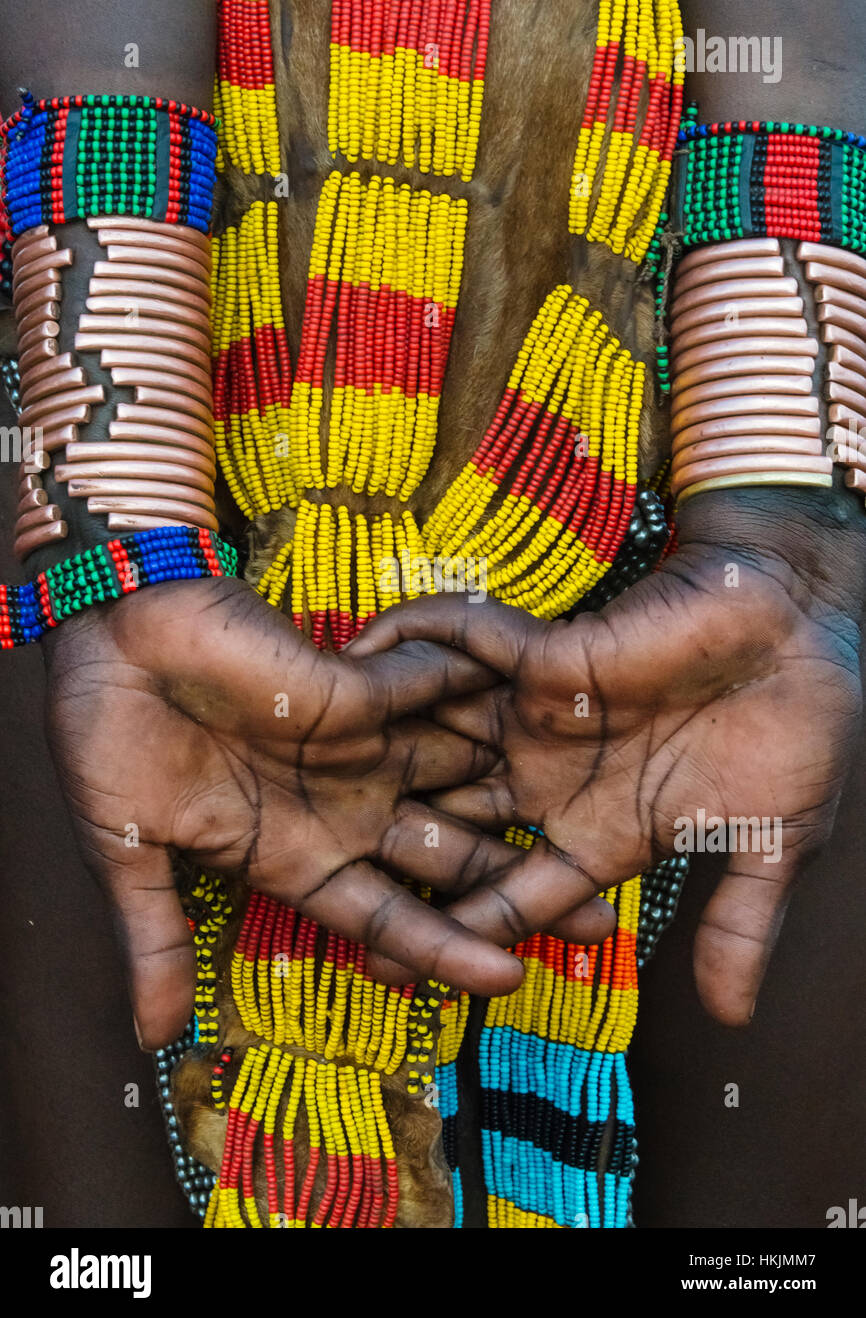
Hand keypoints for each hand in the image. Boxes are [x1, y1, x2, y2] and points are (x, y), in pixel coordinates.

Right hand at [43, 576, 612, 1046]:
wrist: (101, 639)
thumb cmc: (106, 744)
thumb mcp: (130, 854)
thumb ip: (155, 938)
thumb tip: (152, 1037)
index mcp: (297, 855)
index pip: (388, 916)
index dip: (445, 949)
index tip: (510, 981)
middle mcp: (342, 804)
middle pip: (449, 856)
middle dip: (520, 887)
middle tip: (603, 917)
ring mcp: (357, 741)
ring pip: (458, 774)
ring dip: (521, 790)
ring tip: (600, 812)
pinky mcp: (355, 678)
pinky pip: (428, 689)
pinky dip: (477, 695)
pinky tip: (542, 706)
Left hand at [347, 490, 865, 1023]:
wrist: (809, 626)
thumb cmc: (800, 731)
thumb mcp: (775, 843)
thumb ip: (739, 922)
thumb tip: (729, 1018)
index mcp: (603, 832)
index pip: (515, 895)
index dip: (463, 935)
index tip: (405, 977)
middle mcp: (556, 778)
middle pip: (458, 829)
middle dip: (400, 861)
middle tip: (326, 895)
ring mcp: (543, 715)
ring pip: (444, 739)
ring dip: (380, 751)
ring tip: (298, 768)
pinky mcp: (546, 651)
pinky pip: (465, 645)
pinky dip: (415, 643)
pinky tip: (356, 652)